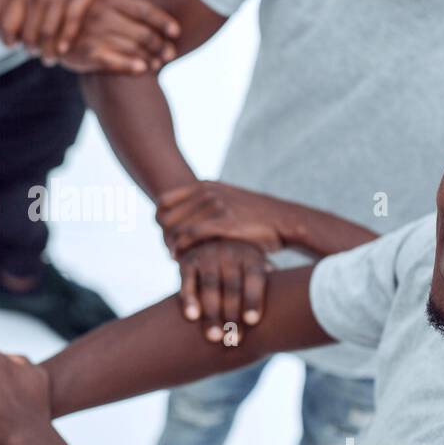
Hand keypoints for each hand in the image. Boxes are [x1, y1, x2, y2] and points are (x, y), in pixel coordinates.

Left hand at [0, 0, 105, 60]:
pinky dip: (65, 41)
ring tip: (48, 59)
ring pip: (48, 33)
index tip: (11, 46)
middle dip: (30, 48)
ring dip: (47, 51)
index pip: (8, 22)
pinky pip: (70, 25)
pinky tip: (63, 50)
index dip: (7, 38)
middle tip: (34, 54)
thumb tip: (14, 21)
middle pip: (29, 33)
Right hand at [59, 0, 179, 74]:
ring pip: (131, 48)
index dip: (163, 21)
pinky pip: (113, 61)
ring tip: (160, 63)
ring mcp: (94, 34)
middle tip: (171, 53)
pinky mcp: (86, 52)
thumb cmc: (83, 7)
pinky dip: (130, 66)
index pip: (144, 10)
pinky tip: (142, 70)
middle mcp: (104, 14)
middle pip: (142, 32)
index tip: (177, 32)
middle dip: (160, 44)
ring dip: (149, 58)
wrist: (47, 26)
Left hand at [157, 181, 288, 256]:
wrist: (284, 221)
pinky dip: (181, 248)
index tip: (165, 235)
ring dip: (170, 245)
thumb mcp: (226, 201)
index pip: (163, 202)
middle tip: (168, 250)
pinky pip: (190, 236)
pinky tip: (179, 259)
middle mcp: (207, 192)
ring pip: (176, 227)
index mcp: (204, 185)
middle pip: (166, 217)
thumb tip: (184, 217)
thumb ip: (205, 205)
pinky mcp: (224, 221)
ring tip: (173, 257)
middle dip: (164, 236)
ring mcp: (216, 205)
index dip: (159, 221)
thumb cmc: (254, 217)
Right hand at [175, 239, 271, 339]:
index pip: (254, 278)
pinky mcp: (187, 262)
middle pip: (232, 287)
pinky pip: (187, 282)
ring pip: (209, 286)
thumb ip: (271, 285)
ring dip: (211, 313)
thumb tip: (289, 309)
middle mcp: (230, 253)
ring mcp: (207, 256)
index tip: (252, 321)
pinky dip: (189, 299)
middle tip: (233, 340)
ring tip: (214, 337)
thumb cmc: (243, 269)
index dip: (253, 299)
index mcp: (251, 257)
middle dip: (232, 315)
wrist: (213, 241)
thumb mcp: (258, 268)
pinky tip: (192, 317)